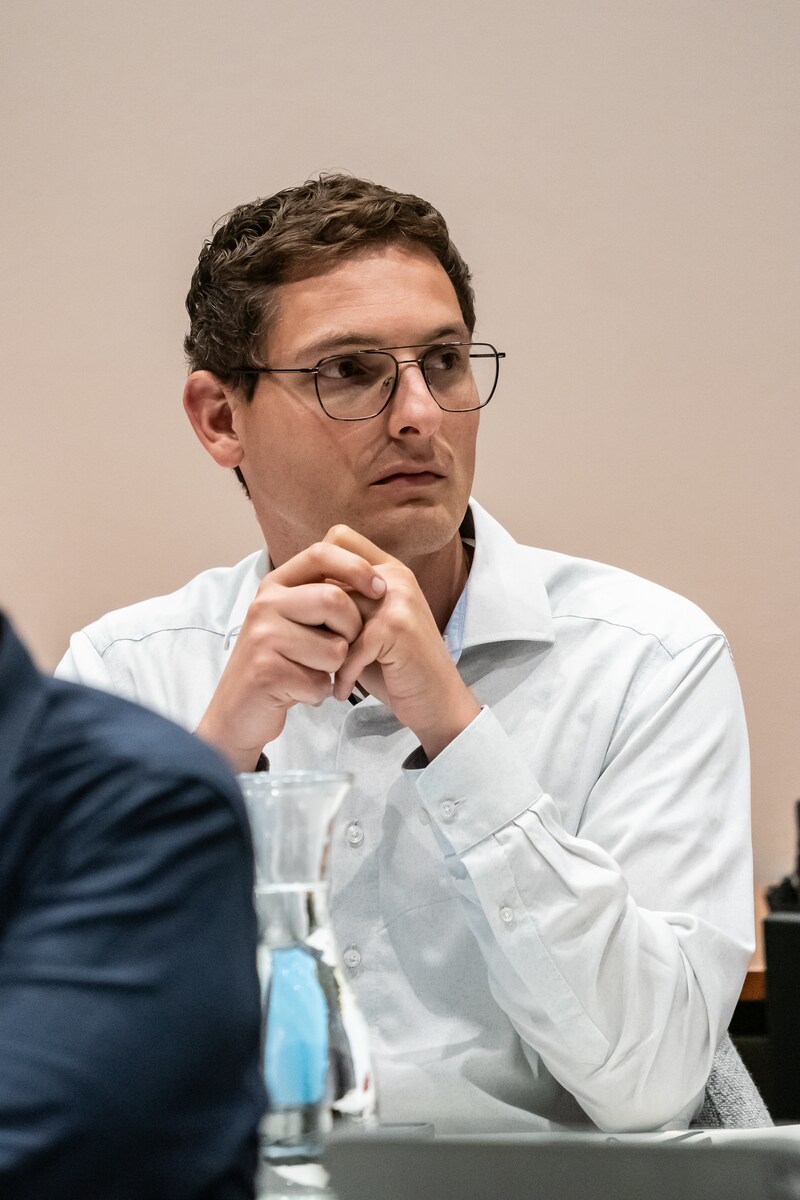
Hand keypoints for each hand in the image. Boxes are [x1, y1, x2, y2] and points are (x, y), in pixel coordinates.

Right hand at [196, 543, 386, 771]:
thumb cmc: (281, 661)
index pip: (321, 554)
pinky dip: (319, 693)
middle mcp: (264, 603)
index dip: (356, 567)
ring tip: (311, 672)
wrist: (240, 709)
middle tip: (341, 650)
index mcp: (275, 585)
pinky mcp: (266, 671)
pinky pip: (321, 682)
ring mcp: (262, 636)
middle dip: (353, 630)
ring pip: (335, 648)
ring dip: (336, 669)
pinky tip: (298, 692)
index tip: (380, 589)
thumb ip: (323, 594)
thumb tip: (377, 577)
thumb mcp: (296, 619)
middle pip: (335, 600)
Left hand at [324, 526, 480, 759]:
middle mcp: (395, 577)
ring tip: (324, 672)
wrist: (437, 701)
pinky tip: (342, 691)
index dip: (317, 568)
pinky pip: (347, 647)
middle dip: (316, 618)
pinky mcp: (396, 627)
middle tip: (312, 650)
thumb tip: (295, 593)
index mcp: (389, 570)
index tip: (313, 608)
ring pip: (335, 611)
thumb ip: (344, 604)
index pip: (339, 538)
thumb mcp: (369, 626)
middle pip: (330, 577)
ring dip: (325, 648)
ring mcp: (398, 600)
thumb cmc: (397, 666)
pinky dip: (342, 675)